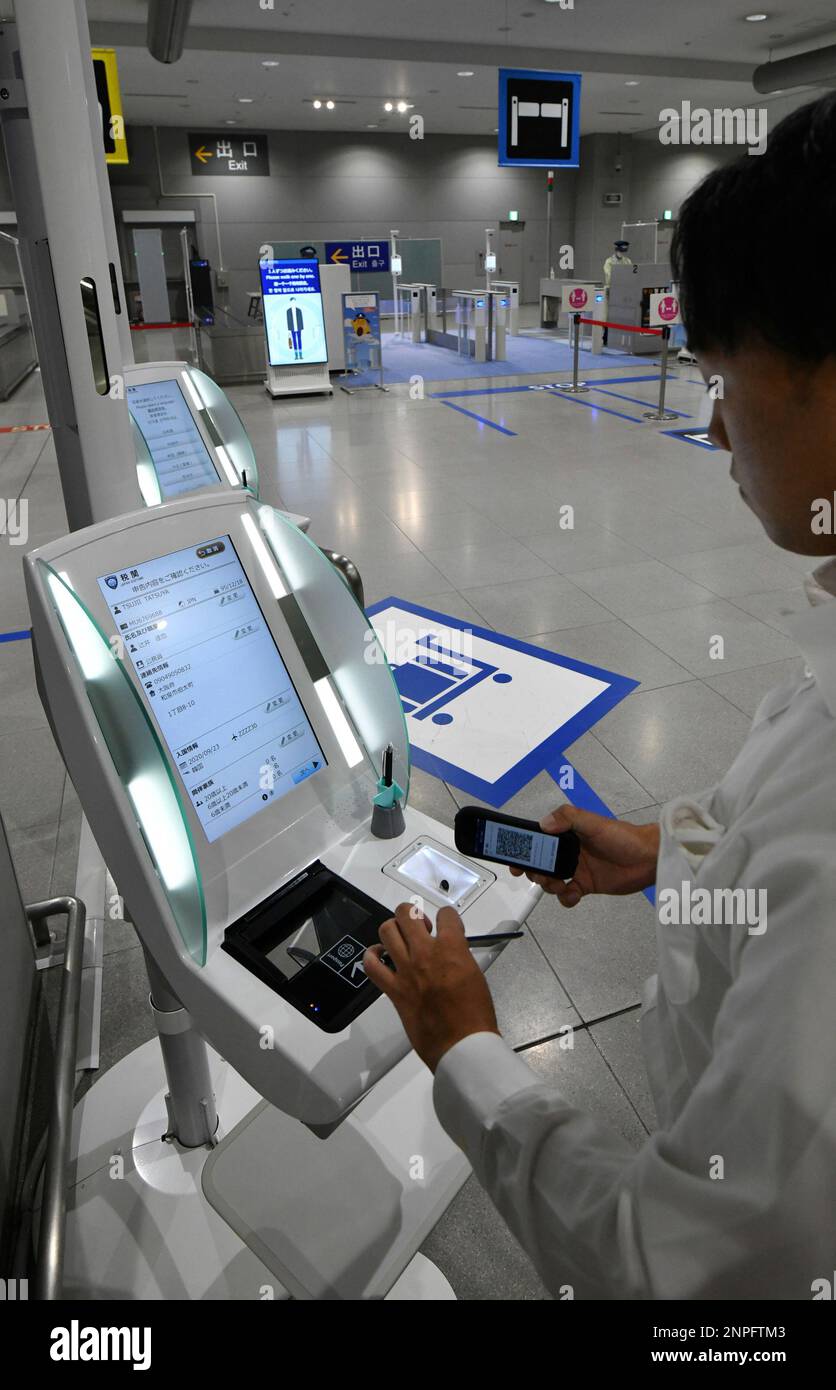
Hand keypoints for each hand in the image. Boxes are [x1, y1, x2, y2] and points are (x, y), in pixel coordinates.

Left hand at [363, 902, 498, 1072]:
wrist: (461, 1044)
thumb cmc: (475, 1014)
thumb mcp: (475, 975)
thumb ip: (459, 958)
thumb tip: (449, 955)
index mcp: (452, 949)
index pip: (447, 915)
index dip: (448, 918)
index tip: (448, 926)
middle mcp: (425, 953)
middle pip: (407, 913)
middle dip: (413, 913)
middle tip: (421, 927)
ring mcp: (405, 970)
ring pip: (387, 930)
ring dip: (394, 929)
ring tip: (402, 939)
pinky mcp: (393, 989)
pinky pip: (371, 965)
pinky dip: (372, 956)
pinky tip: (380, 956)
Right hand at [510, 805, 658, 906]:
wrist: (648, 859)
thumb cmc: (624, 837)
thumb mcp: (594, 822)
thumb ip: (568, 818)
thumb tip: (544, 824)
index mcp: (567, 833)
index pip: (538, 839)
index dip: (524, 848)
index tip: (514, 858)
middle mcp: (569, 851)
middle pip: (540, 863)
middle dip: (534, 870)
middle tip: (537, 874)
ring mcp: (576, 869)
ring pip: (550, 880)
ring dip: (548, 885)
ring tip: (558, 884)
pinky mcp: (586, 885)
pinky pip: (567, 895)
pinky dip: (566, 898)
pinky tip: (573, 894)